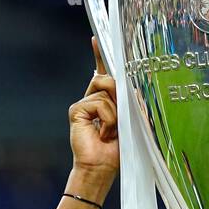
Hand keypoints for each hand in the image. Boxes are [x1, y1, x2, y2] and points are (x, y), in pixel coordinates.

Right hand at [67, 38, 119, 196]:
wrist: (101, 168)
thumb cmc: (117, 151)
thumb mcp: (131, 123)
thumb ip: (131, 103)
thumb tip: (132, 87)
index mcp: (105, 102)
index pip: (103, 75)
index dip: (100, 57)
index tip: (96, 40)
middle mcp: (92, 100)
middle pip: (110, 79)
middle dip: (120, 94)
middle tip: (119, 122)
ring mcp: (83, 104)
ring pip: (106, 90)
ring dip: (115, 114)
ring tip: (110, 133)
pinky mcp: (76, 109)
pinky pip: (100, 103)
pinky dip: (107, 120)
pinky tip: (101, 135)